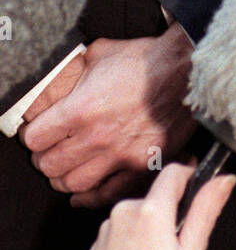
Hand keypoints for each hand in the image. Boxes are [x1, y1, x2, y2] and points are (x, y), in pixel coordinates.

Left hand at [20, 23, 196, 207]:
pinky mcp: (140, 166)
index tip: (38, 133)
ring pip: (73, 184)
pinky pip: (106, 193)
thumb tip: (67, 74)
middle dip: (45, 158)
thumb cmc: (148, 61)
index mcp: (80, 109)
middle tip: (50, 151)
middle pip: (50, 165)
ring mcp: (118, 155)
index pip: (36, 138)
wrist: (187, 71)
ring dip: (64, 178)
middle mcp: (96, 138)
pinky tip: (83, 193)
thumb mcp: (102, 52)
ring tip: (66, 169)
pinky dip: (90, 197)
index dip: (34, 135)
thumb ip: (78, 68)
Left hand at [78, 161, 235, 249]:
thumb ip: (205, 213)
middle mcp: (123, 212)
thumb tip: (223, 181)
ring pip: (140, 217)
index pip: (175, 171)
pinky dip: (134, 246)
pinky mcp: (96, 245)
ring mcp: (107, 229)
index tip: (201, 189)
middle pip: (158, 197)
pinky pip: (123, 233)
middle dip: (172, 216)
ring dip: (152, 232)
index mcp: (150, 211)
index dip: (192, 176)